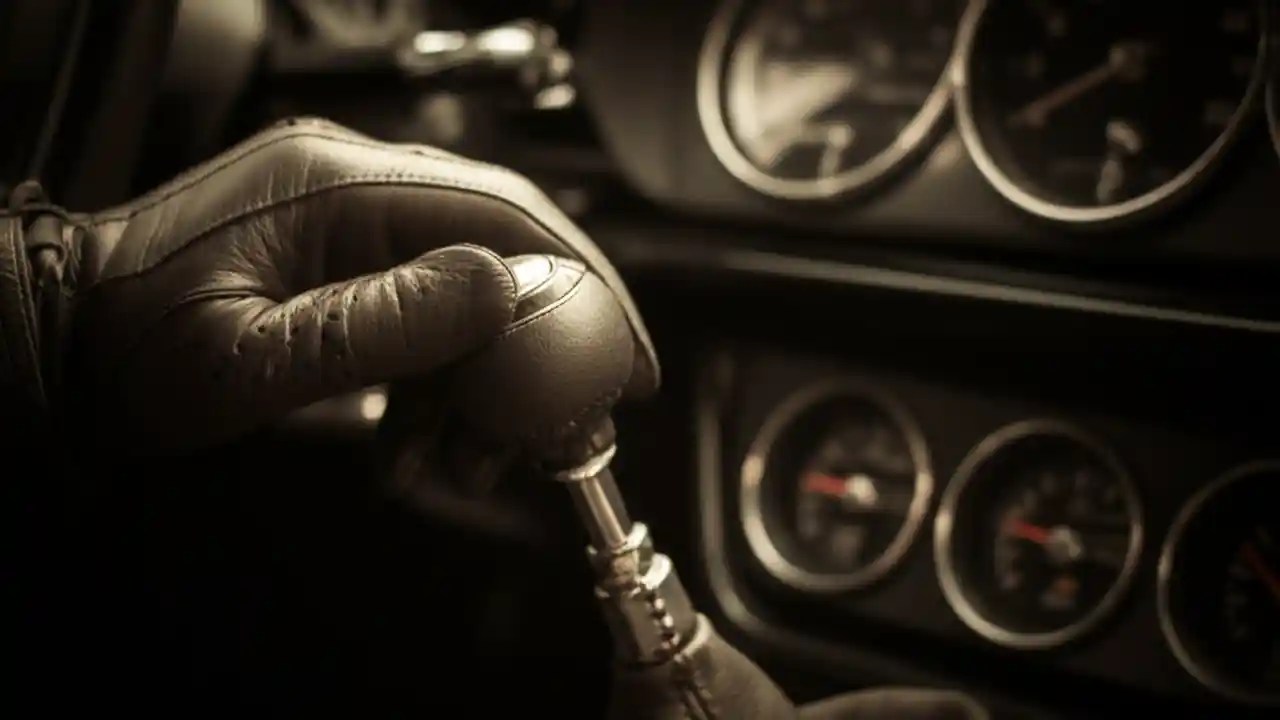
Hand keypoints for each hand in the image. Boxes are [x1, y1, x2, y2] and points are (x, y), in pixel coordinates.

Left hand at [0, 117, 656, 453]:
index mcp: (333, 185)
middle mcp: (351, 182)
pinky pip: (431, 309)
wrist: (62, 344)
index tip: (623, 357)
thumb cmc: (128, 349)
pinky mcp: (346, 256)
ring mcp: (350, 215)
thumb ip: (378, 324)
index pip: (498, 214)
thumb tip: (504, 287)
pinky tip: (422, 438)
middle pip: (502, 244)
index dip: (581, 283)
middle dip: (549, 341)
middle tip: (564, 423)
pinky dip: (446, 382)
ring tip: (468, 458)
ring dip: (489, 380)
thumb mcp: (251, 359)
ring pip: (473, 286)